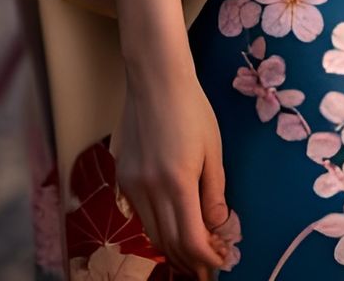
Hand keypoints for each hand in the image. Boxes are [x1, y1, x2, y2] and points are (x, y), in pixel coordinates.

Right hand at [112, 59, 231, 280]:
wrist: (156, 81)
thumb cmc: (192, 109)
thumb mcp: (212, 149)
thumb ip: (214, 191)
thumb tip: (217, 226)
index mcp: (177, 182)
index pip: (190, 239)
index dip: (206, 257)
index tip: (220, 261)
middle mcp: (149, 189)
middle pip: (168, 243)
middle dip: (189, 260)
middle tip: (208, 266)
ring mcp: (132, 185)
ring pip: (151, 232)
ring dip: (172, 248)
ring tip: (192, 252)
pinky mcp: (122, 177)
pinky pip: (140, 214)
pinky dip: (157, 227)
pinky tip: (172, 225)